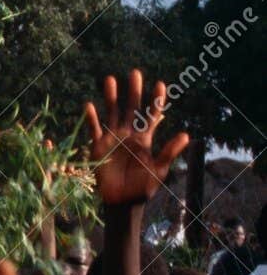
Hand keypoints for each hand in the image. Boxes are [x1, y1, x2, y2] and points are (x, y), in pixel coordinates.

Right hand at [85, 71, 188, 207]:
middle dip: (133, 91)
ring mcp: (113, 138)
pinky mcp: (99, 146)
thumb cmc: (142, 187)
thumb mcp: (159, 169)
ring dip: (111, 97)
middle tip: (135, 73)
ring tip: (110, 79)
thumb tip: (186, 135)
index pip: (152, 115)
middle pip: (132, 108)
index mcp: (144, 138)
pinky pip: (94, 129)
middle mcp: (129, 134)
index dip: (156, 100)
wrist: (122, 201)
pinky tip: (89, 105)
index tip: (160, 84)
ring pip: (112, 112)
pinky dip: (91, 118)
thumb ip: (169, 152)